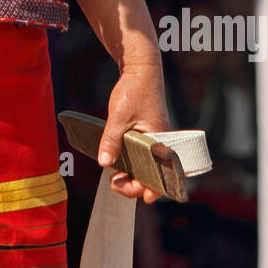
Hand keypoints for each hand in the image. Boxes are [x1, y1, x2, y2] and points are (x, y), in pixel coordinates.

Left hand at [98, 62, 170, 205]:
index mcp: (160, 141)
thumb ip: (111, 140)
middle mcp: (160, 143)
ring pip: (145, 166)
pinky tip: (116, 164)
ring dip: (131, 175)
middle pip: (152, 175)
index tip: (143, 197)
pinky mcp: (146, 135)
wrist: (140, 70)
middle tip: (114, 184)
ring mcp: (153, 139)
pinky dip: (130, 163)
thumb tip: (105, 163)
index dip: (153, 189)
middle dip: (135, 184)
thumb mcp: (119, 116)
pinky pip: (140, 155)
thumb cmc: (135, 91)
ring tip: (114, 178)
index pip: (162, 174)